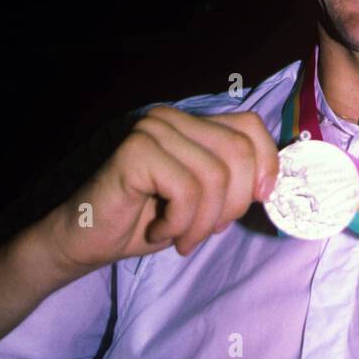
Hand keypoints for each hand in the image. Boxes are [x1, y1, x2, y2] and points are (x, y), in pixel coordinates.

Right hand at [36, 106, 280, 276]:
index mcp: (190, 121)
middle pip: (239, 153)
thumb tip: (273, 182)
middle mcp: (171, 117)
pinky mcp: (136, 151)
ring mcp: (152, 130)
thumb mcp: (203, 199)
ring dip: (204, 222)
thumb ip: (233, 180)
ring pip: (215, 177)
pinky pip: (187, 190)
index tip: (260, 199)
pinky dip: (180, 222)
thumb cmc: (146, 220)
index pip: (251, 127)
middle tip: (208, 231)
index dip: (266, 163)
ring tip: (182, 237)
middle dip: (234, 203)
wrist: (85, 241)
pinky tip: (159, 230)